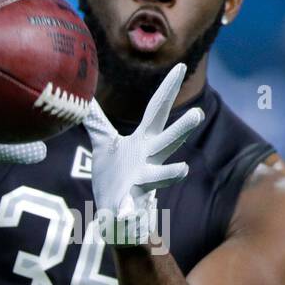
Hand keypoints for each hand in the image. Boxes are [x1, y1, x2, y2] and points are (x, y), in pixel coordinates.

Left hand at [84, 63, 203, 244]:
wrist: (115, 219)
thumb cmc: (115, 179)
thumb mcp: (105, 145)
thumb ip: (97, 121)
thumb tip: (85, 97)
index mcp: (143, 143)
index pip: (158, 111)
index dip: (168, 88)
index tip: (181, 66)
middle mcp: (149, 162)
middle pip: (167, 142)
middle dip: (181, 129)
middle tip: (198, 114)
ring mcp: (142, 186)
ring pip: (160, 178)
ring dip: (172, 173)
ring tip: (183, 170)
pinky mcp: (130, 210)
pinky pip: (132, 214)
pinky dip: (131, 217)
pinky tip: (131, 218)